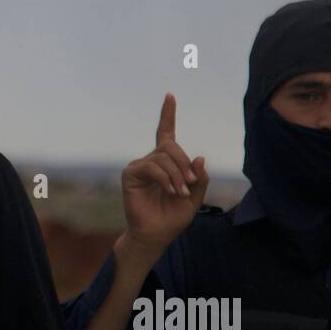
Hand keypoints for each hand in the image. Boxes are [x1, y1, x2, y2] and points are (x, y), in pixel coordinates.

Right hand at [119, 93, 208, 259]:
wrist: (156, 234)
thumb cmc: (173, 216)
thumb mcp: (195, 198)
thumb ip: (200, 179)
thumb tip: (199, 156)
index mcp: (166, 162)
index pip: (166, 132)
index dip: (168, 114)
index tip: (170, 95)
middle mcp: (152, 160)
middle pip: (171, 146)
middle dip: (185, 163)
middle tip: (191, 183)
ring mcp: (140, 165)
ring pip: (163, 157)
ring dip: (177, 175)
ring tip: (181, 192)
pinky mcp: (130, 174)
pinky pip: (152, 167)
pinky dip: (165, 178)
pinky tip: (171, 190)